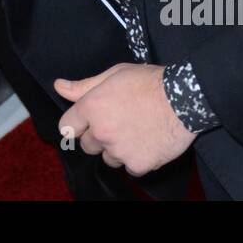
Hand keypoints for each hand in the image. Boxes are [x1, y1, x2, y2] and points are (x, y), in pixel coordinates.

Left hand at [55, 64, 195, 174]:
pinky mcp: (138, 164)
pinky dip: (137, 159)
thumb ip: (84, 86)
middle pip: (87, 145)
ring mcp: (119, 150)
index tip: (87, 122)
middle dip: (98, 137)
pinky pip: (130, 168)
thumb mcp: (114, 74)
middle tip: (119, 122)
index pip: (67, 127)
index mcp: (92, 108)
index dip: (77, 124)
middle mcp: (101, 132)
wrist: (183, 98)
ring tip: (135, 131)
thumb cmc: (149, 82)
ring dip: (117, 149)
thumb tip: (59, 87)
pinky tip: (147, 142)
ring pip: (108, 158)